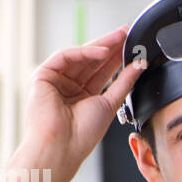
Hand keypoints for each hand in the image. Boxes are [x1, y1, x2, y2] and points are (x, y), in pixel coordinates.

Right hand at [22, 25, 144, 175]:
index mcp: (83, 97)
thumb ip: (124, 83)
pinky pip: (65, 56)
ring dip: (101, 45)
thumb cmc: (82, 135)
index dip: (117, 59)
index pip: (102, 72)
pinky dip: (84, 52)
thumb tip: (139, 66)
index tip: (133, 48)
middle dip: (110, 46)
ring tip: (120, 37)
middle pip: (92, 61)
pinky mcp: (42, 75)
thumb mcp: (110, 104)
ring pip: (80, 55)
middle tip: (127, 33)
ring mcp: (55, 80)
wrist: (61, 147)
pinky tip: (103, 51)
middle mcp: (68, 87)